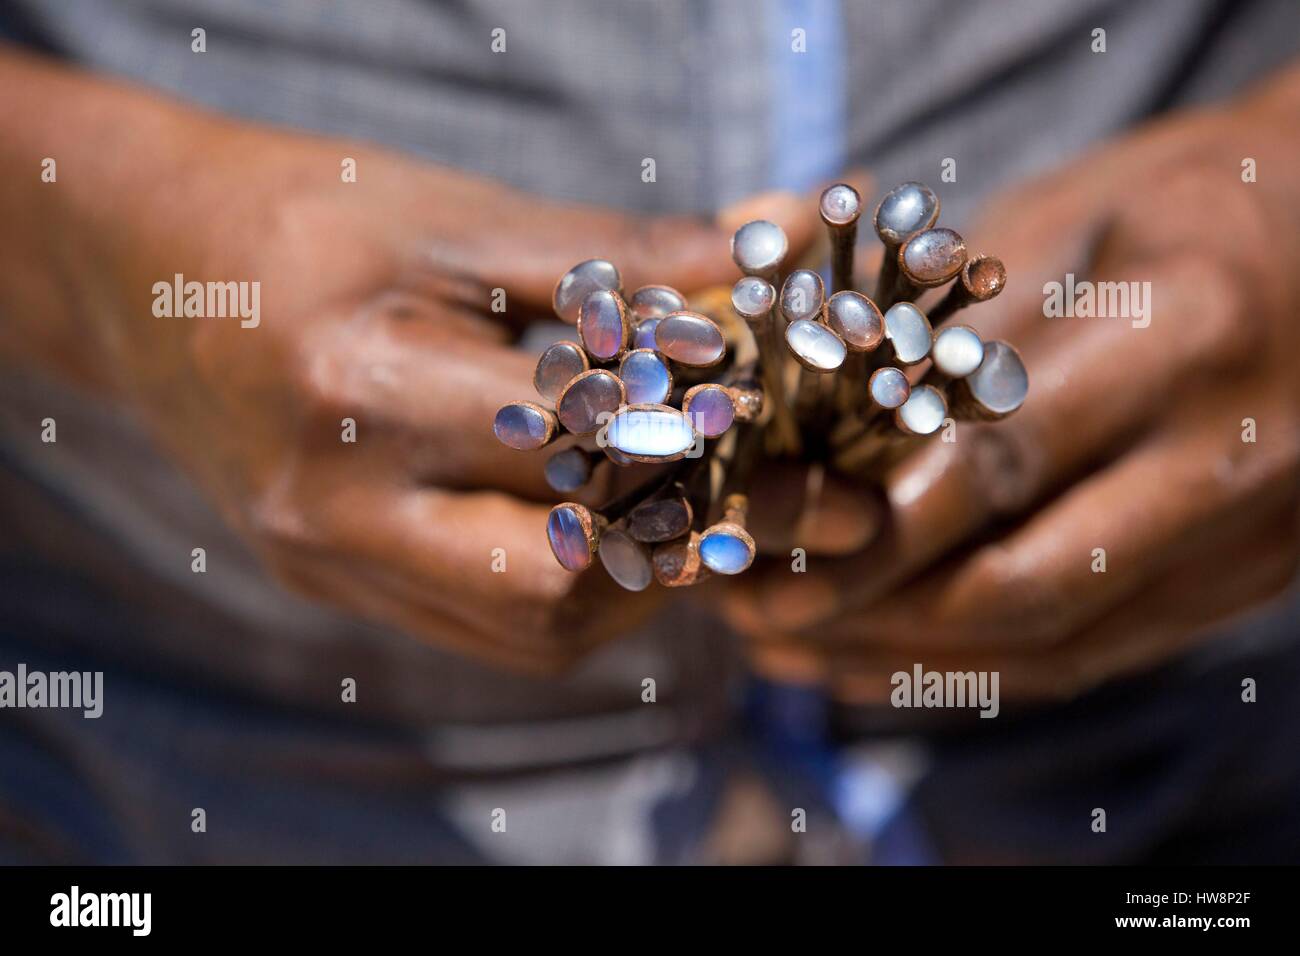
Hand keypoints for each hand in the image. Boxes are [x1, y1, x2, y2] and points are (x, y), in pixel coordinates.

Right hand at [0, 49, 831, 671]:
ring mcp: (326, 560)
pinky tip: (610, 526)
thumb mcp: (459, 214)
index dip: (694, 434)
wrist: (149, 273)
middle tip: (762, 486)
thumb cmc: (306, 220)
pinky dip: (576, 593)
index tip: (783, 421)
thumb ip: (623, 249)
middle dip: (680, 537)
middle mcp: (333, 502)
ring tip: (688, 500)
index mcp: (358, 383)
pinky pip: (485, 631)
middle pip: (555, 580)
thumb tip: (779, 236)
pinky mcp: (330, 583)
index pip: (571, 443)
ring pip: (532, 630)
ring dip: (638, 576)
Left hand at [725, 63, 1299, 700]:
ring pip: (1054, 644)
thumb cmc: (1188, 200)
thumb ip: (953, 333)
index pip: (995, 469)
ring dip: (907, 660)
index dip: (866, 534)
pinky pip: (1097, 652)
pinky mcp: (1248, 577)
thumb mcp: (1064, 221)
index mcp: (1178, 339)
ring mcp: (1252, 536)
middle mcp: (1228, 459)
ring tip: (792, 652)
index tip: (761, 554)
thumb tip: (817, 432)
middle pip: (1022, 587)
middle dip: (868, 616)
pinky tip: (885, 662)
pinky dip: (978, 669)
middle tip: (754, 614)